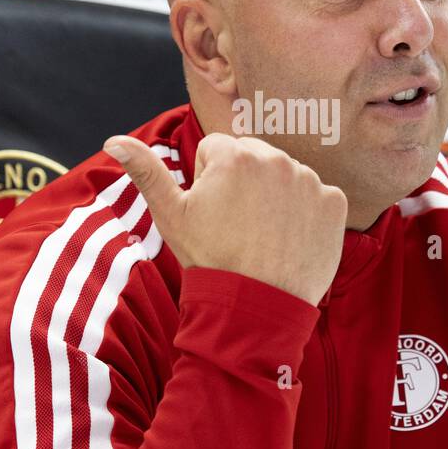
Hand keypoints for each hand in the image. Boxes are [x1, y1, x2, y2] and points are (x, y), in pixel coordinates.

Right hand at [102, 132, 347, 305]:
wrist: (254, 308)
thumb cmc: (210, 259)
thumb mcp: (170, 215)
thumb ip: (145, 170)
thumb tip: (113, 140)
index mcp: (235, 154)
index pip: (218, 151)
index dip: (210, 183)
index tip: (214, 214)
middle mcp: (276, 158)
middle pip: (255, 159)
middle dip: (245, 184)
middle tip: (238, 226)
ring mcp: (309, 181)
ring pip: (286, 177)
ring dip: (276, 198)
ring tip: (263, 236)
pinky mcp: (334, 204)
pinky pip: (317, 198)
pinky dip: (306, 216)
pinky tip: (290, 240)